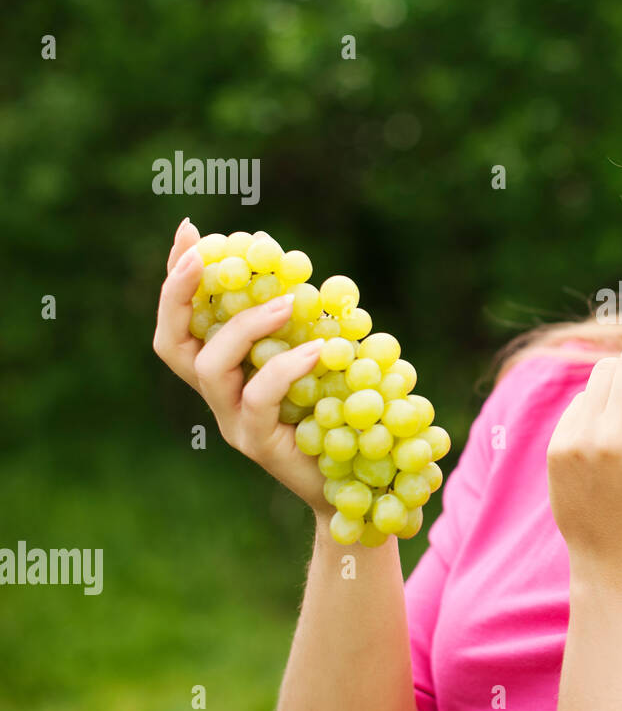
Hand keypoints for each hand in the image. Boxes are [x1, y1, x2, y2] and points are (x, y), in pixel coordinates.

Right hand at [152, 219, 329, 512]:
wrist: (360, 480)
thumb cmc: (341, 415)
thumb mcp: (323, 360)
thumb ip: (303, 324)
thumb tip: (303, 270)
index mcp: (226, 371)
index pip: (183, 321)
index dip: (178, 278)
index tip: (188, 230)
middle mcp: (217, 396)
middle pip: (171, 344)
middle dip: (178, 293)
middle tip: (203, 254)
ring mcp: (232, 421)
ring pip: (210, 367)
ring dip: (243, 325)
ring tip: (284, 301)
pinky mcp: (257, 442)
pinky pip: (258, 397)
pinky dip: (285, 366)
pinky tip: (316, 349)